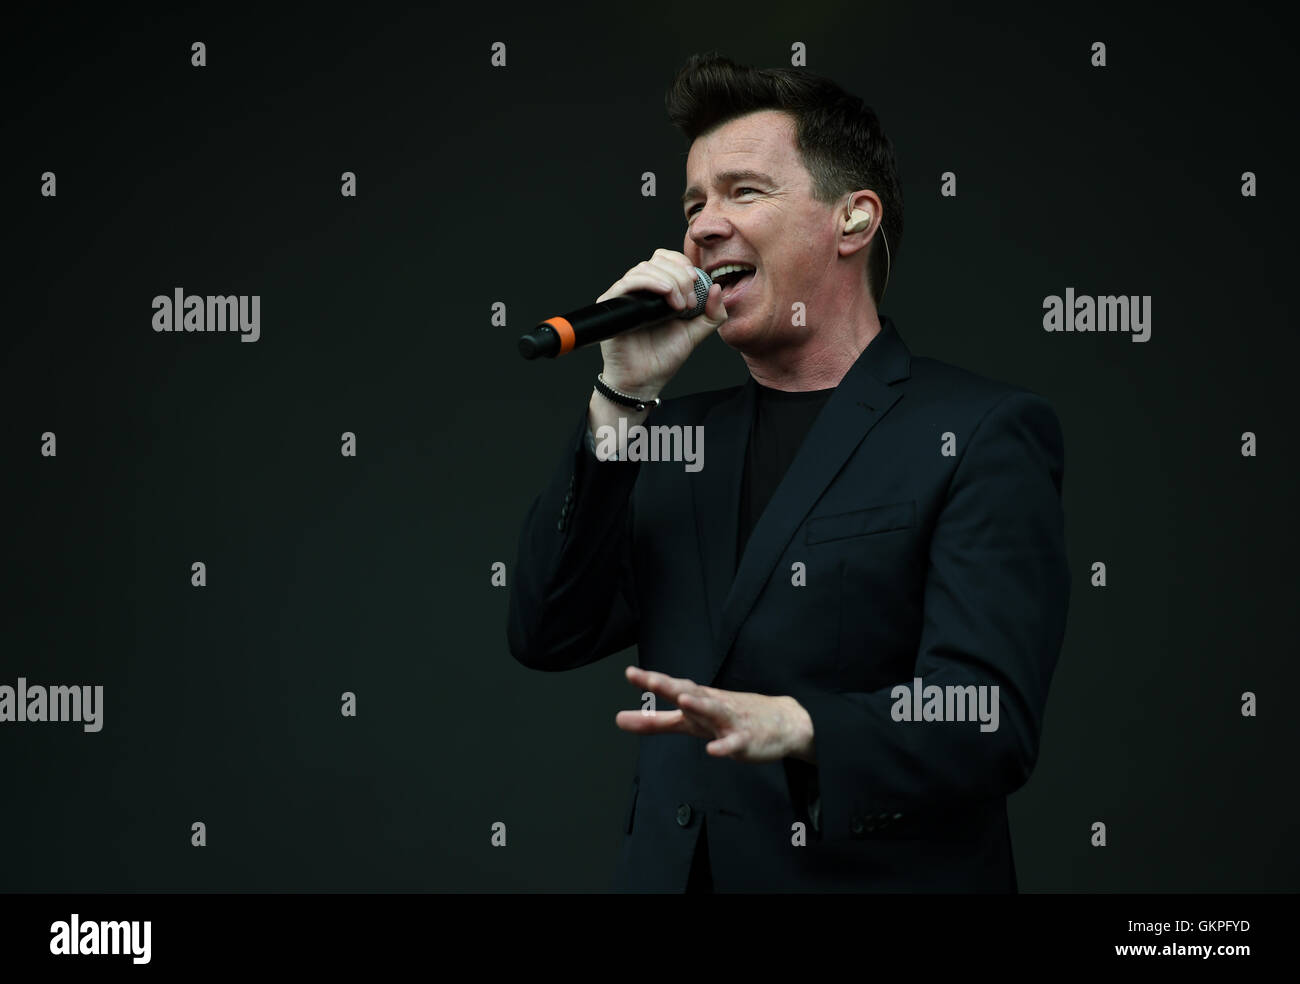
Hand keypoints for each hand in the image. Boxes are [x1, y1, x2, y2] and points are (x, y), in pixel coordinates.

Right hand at [595, 249, 726, 395]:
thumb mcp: (697, 333)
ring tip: (680, 305)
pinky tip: (666, 294)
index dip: (684, 265)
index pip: (668, 259)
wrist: (644, 380)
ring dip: (669, 280)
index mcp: (659, 289)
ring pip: (644, 268)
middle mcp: (641, 289)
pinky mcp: (611, 304)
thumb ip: (713, 313)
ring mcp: (625, 295)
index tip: (697, 285)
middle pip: (658, 260)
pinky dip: (649, 282)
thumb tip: (716, 287)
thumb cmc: (664, 357)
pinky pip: (627, 282)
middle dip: (680, 276)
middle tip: (690, 302)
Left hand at [614, 666, 814, 764]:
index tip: (630, 673)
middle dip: (670, 686)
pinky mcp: (746, 740)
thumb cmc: (729, 717)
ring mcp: (730, 721)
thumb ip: (654, 722)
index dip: (651, 681)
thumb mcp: (688, 721)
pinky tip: (713, 750)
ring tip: (682, 700)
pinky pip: (734, 744)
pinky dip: (724, 746)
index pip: (672, 687)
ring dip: (698, 706)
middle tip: (650, 679)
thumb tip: (619, 719)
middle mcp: (711, 705)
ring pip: (713, 712)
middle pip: (689, 693)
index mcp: (696, 699)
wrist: (783, 722)